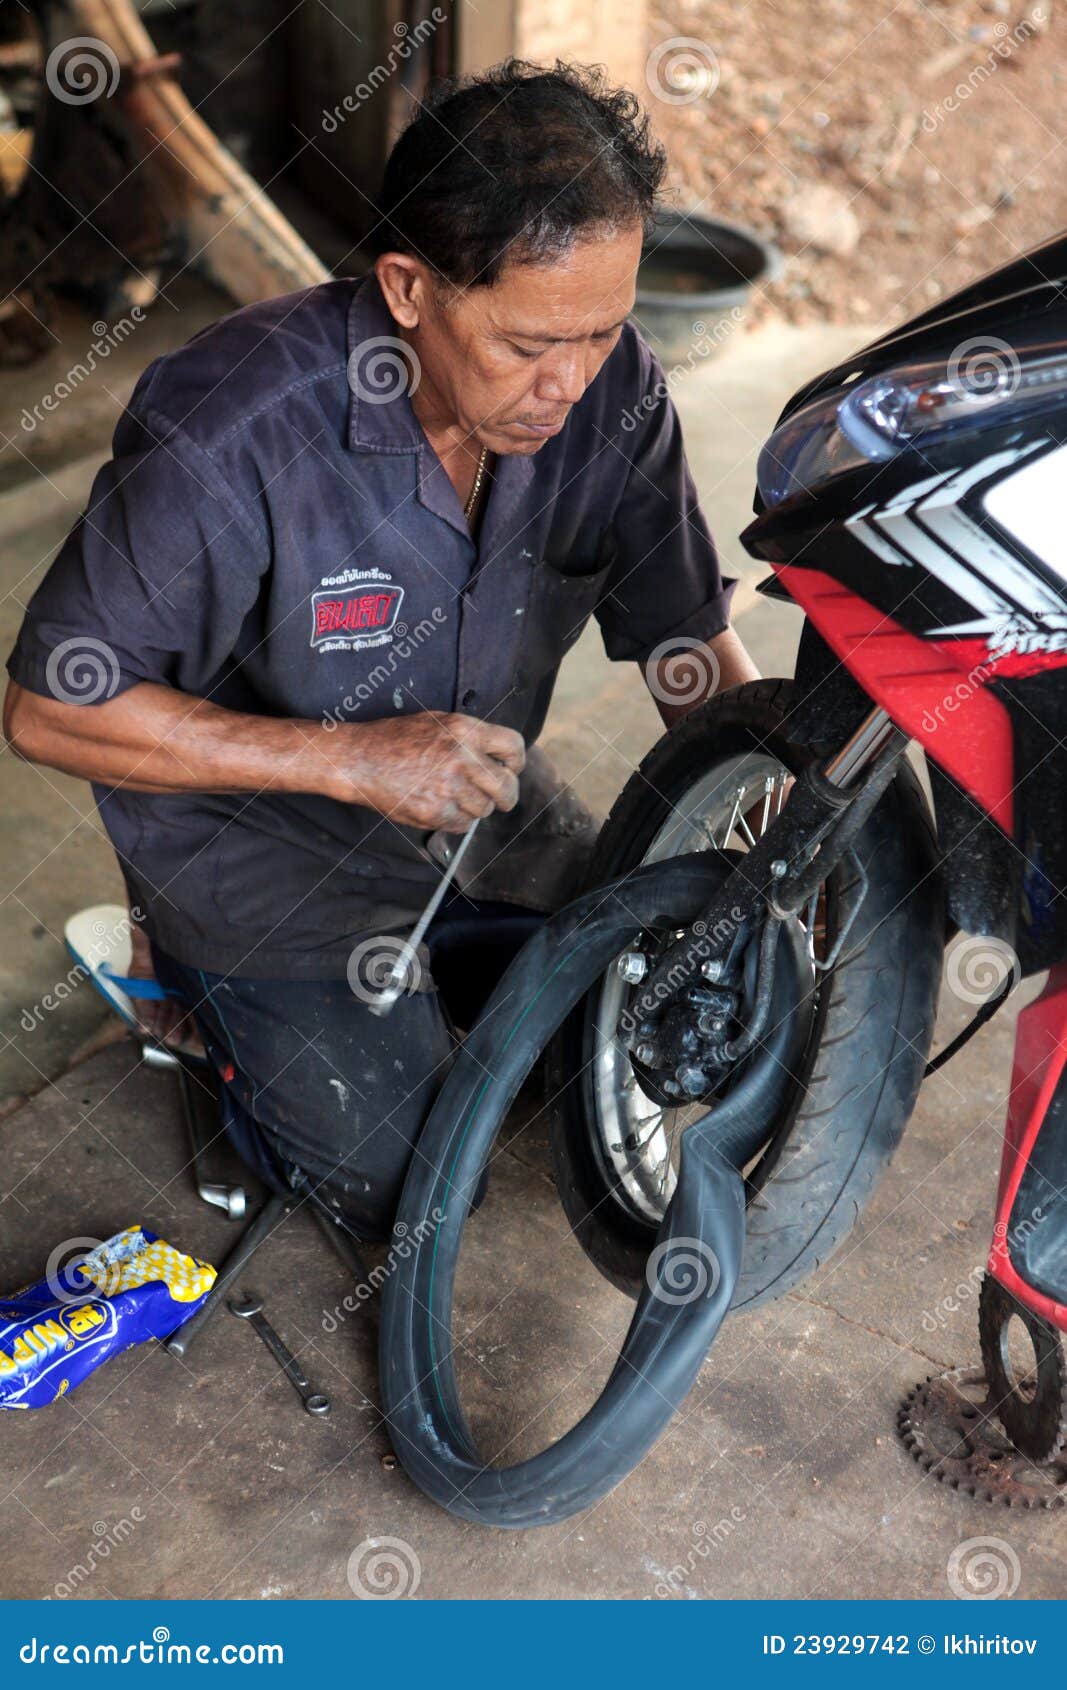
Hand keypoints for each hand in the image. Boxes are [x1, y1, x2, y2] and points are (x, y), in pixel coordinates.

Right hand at [332, 711, 525, 831]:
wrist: (360, 759)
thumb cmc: (396, 739)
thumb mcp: (438, 722)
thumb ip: (471, 738)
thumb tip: (500, 759)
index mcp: (465, 731)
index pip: (514, 747)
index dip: (516, 762)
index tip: (511, 770)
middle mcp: (462, 758)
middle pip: (507, 787)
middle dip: (506, 796)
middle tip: (498, 798)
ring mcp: (449, 787)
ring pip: (485, 809)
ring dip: (475, 807)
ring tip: (453, 795)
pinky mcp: (435, 811)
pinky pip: (464, 825)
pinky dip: (457, 820)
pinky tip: (440, 805)